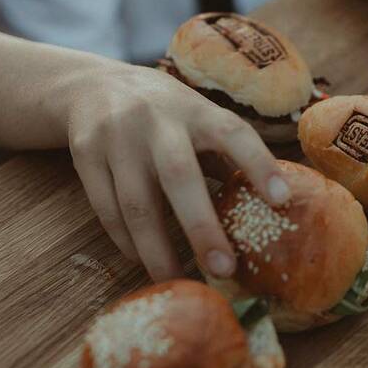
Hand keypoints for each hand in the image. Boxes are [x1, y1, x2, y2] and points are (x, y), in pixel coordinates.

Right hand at [66, 65, 289, 280]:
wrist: (91, 86)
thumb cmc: (166, 114)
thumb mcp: (198, 118)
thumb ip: (227, 155)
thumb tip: (272, 207)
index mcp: (196, 109)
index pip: (232, 133)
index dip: (258, 164)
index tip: (282, 200)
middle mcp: (156, 120)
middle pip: (179, 176)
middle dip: (202, 227)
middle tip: (224, 269)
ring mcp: (116, 137)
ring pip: (135, 202)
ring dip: (157, 248)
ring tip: (177, 281)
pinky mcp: (84, 154)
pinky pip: (106, 208)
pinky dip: (126, 240)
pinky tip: (143, 260)